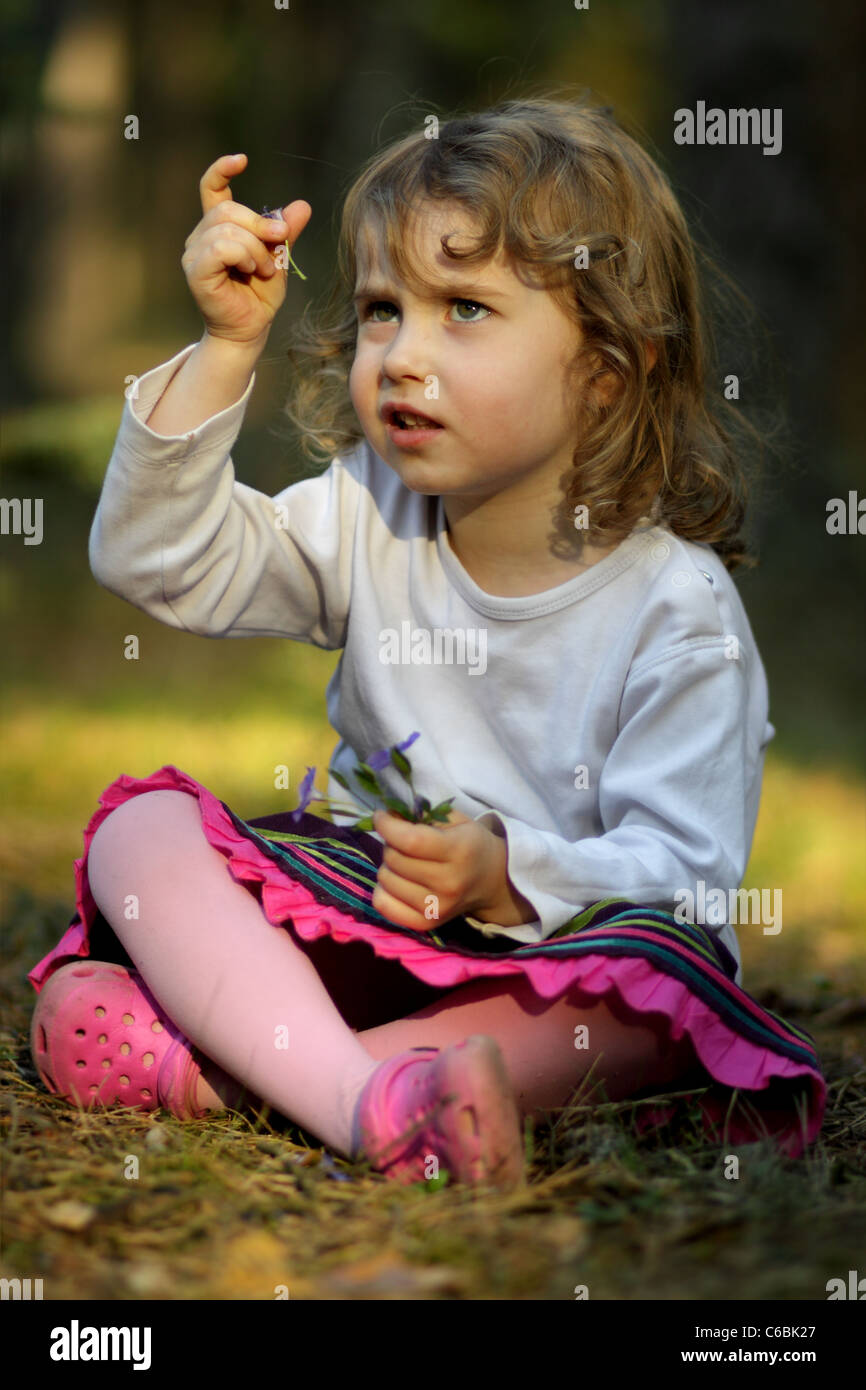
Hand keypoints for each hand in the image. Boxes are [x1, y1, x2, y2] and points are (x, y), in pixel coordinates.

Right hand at [180, 153, 310, 347]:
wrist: (251, 329)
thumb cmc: (260, 295)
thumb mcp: (279, 257)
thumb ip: (286, 232)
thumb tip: (302, 205)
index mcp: (218, 228)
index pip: (211, 188)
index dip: (222, 169)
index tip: (242, 161)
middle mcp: (201, 237)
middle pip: (228, 209)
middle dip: (260, 224)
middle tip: (281, 241)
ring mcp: (194, 254)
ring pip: (228, 229)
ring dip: (256, 248)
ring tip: (264, 270)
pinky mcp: (196, 271)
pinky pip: (221, 247)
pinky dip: (243, 256)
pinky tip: (251, 271)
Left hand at [371, 807, 536, 932]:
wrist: (492, 880)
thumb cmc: (469, 843)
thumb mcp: (454, 819)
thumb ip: (421, 814)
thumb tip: (387, 815)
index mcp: (459, 851)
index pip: (411, 841)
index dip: (388, 826)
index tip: (381, 816)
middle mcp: (449, 883)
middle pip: (394, 859)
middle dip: (390, 843)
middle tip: (401, 840)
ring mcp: (437, 907)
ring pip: (386, 880)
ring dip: (388, 866)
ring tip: (404, 862)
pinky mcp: (426, 923)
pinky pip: (383, 904)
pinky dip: (384, 890)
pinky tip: (397, 881)